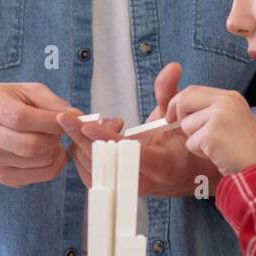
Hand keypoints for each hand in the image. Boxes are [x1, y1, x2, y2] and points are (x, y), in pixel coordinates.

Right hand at [0, 83, 72, 186]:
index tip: (66, 118)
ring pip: (38, 161)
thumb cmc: (9, 103)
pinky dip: (54, 163)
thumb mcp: (27, 91)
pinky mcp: (0, 176)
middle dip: (54, 137)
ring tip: (51, 137)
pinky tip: (50, 151)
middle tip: (59, 129)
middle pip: (30, 145)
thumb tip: (76, 117)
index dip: (50, 121)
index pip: (21, 119)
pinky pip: (40, 175)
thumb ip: (52, 102)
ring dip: (54, 149)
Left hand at [56, 63, 226, 199]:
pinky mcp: (117, 186)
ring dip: (81, 144)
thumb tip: (172, 67)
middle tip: (65, 117)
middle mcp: (143, 181)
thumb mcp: (180, 116)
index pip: (129, 154)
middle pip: (103, 163)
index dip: (106, 139)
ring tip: (82, 121)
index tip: (86, 124)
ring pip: (92, 170)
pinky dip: (83, 153)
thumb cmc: (185, 143)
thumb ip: (170, 92)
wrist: (190, 173)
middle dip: (80, 138)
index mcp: (162, 165)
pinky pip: (91, 173)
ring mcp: (128, 188)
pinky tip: (84, 134)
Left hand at [165, 77, 255, 178]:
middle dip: (178, 116)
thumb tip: (175, 108)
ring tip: (216, 146)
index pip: (193, 90)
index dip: (178, 102)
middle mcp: (225, 101)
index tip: (171, 116)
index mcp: (230, 97)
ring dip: (195, 140)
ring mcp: (220, 115)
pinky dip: (199, 152)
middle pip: (184, 100)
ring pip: (186, 124)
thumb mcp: (229, 120)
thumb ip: (208, 110)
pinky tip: (217, 154)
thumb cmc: (243, 150)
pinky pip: (191, 142)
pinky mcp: (213, 133)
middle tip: (190, 132)